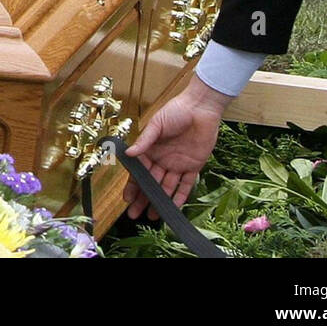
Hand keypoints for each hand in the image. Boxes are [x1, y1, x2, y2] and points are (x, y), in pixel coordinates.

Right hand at [123, 78, 230, 219]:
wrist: (200, 108)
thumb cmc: (175, 111)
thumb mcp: (156, 125)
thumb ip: (144, 141)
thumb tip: (128, 154)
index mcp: (151, 149)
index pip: (140, 172)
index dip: (133, 186)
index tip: (126, 199)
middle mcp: (162, 159)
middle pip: (152, 183)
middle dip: (144, 199)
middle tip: (135, 215)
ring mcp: (178, 164)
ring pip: (167, 188)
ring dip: (161, 202)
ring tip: (153, 217)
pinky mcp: (193, 166)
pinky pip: (186, 185)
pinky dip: (180, 197)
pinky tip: (174, 208)